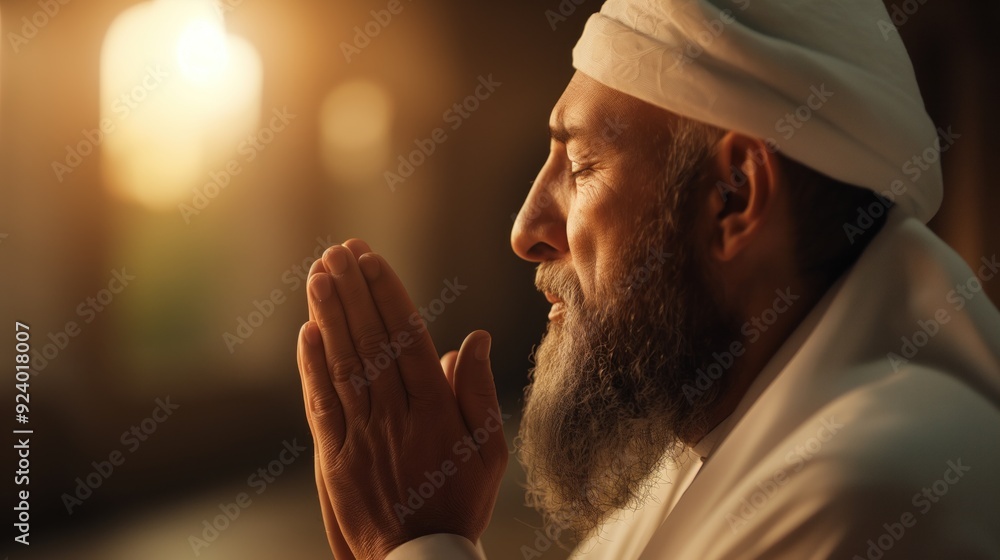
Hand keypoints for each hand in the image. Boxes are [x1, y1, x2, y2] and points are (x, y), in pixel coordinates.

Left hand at [296, 239, 507, 558]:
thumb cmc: (460, 501)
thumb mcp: (489, 449)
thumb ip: (478, 390)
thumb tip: (473, 336)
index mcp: (435, 410)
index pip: (407, 338)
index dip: (387, 295)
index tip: (372, 260)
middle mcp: (395, 416)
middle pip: (371, 341)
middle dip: (354, 291)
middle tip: (339, 251)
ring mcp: (362, 436)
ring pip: (343, 365)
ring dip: (330, 316)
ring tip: (319, 275)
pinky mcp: (335, 458)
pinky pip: (322, 405)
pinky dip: (313, 366)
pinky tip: (308, 332)